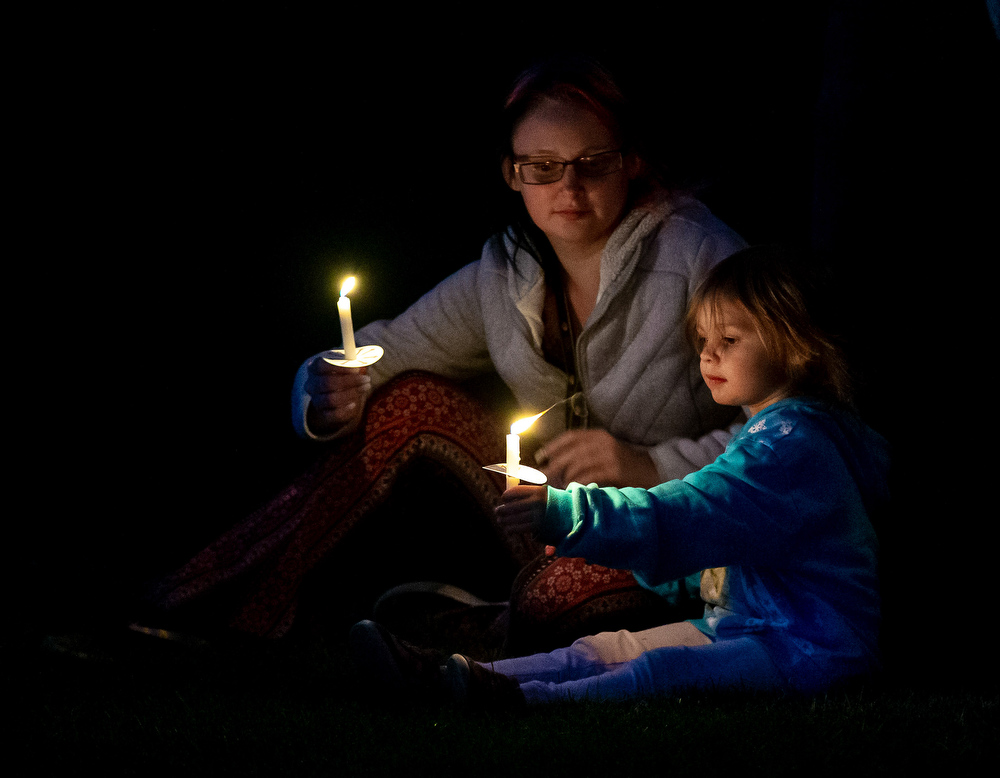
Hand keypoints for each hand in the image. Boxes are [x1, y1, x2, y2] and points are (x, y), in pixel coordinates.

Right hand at [304, 356, 371, 435]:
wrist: (334, 397)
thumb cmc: (341, 375)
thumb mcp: (345, 365)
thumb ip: (350, 362)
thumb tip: (360, 362)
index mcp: (313, 368)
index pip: (321, 365)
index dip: (339, 367)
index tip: (357, 369)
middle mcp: (311, 385)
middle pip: (327, 383)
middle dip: (350, 381)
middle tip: (367, 379)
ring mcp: (316, 400)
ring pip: (331, 399)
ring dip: (351, 393)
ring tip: (365, 387)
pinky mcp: (324, 414)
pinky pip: (333, 414)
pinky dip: (345, 410)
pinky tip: (353, 404)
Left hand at [495, 484, 547, 540]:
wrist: (571, 514)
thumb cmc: (552, 502)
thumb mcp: (542, 493)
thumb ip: (526, 494)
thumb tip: (506, 498)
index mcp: (537, 491)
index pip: (514, 492)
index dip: (506, 496)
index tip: (503, 499)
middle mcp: (537, 502)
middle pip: (512, 506)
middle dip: (502, 510)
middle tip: (497, 512)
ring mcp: (538, 515)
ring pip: (514, 518)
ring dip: (504, 520)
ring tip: (500, 521)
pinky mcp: (538, 527)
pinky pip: (520, 528)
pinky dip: (511, 529)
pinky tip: (508, 529)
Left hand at [536, 429, 659, 488]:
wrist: (653, 472)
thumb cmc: (625, 466)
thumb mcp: (605, 453)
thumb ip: (584, 454)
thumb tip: (555, 464)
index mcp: (599, 435)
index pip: (570, 437)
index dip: (553, 446)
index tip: (541, 456)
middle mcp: (603, 442)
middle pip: (569, 452)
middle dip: (554, 466)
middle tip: (545, 478)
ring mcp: (609, 456)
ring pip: (576, 466)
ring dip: (565, 478)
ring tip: (560, 487)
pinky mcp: (614, 470)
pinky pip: (588, 477)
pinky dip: (578, 484)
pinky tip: (575, 490)